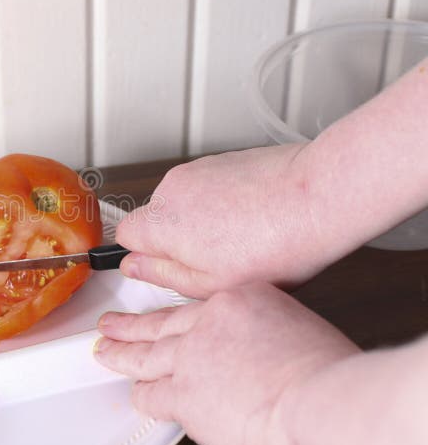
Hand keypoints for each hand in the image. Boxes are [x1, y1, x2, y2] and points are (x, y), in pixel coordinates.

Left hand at [94, 283, 359, 444]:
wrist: (322, 404)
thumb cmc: (327, 378)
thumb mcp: (297, 329)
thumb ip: (262, 335)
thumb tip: (252, 355)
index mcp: (241, 298)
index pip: (196, 305)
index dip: (177, 316)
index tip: (169, 317)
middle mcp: (209, 321)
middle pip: (160, 322)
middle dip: (131, 325)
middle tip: (113, 323)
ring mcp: (190, 355)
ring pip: (144, 354)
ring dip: (121, 354)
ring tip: (105, 351)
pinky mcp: (181, 391)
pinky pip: (150, 394)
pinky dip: (141, 395)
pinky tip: (135, 394)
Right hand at [116, 144, 336, 296]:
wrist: (319, 195)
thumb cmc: (274, 244)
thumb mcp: (212, 284)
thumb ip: (162, 275)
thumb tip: (134, 267)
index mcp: (161, 221)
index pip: (124, 235)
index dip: (147, 256)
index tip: (171, 267)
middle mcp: (171, 188)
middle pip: (156, 218)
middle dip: (178, 240)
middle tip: (217, 260)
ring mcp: (198, 170)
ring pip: (184, 203)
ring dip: (203, 221)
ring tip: (244, 239)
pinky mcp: (224, 160)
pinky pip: (209, 187)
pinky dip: (224, 203)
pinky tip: (255, 218)